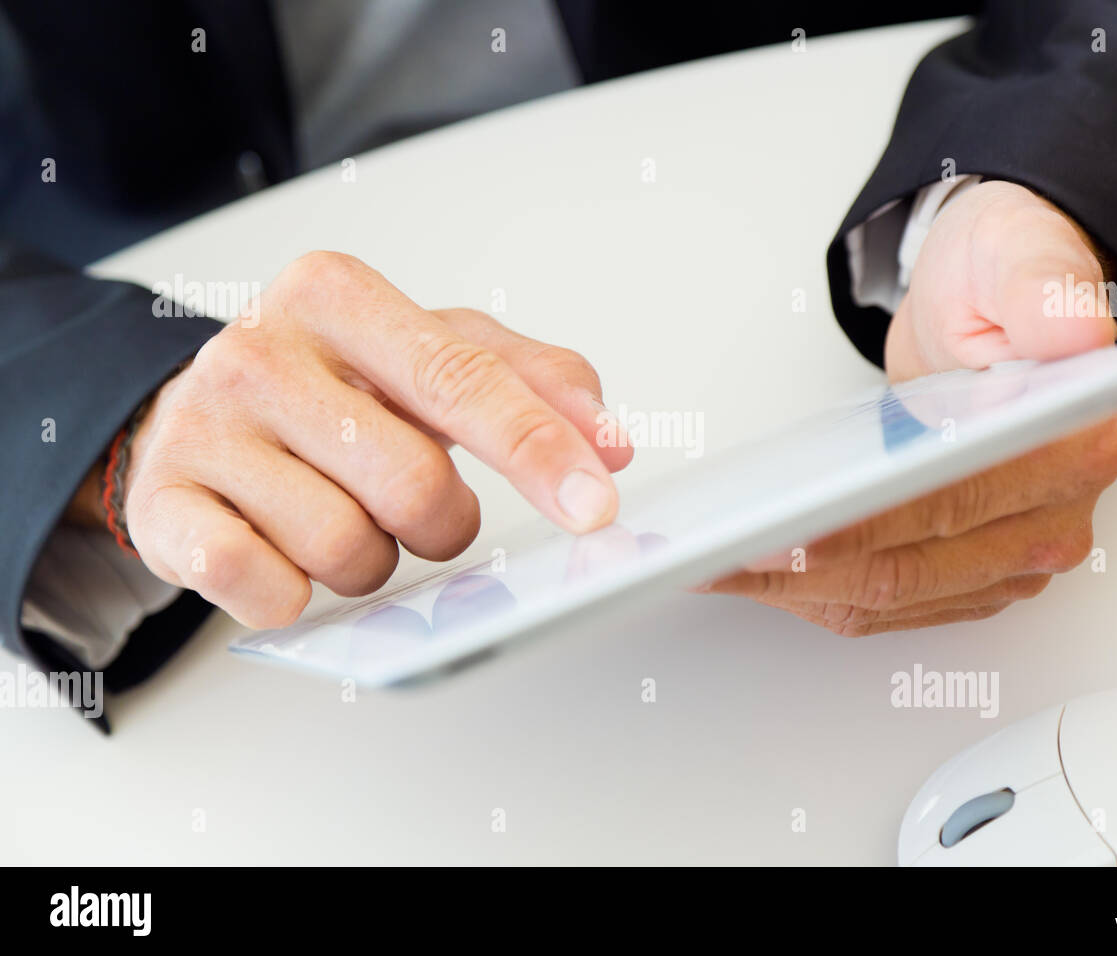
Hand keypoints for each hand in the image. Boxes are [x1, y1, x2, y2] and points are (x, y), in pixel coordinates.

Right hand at [104, 251, 632, 627]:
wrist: (201, 412)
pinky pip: (262, 585)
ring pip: (346, 548)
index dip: (537, 448)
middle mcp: (260, 349)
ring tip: (342, 515)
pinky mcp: (161, 504)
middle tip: (415, 504)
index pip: (461, 380)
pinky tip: (283, 551)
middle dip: (440, 522)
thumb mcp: (436, 353)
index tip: (595, 501)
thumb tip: (611, 444)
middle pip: (413, 485)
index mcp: (338, 296)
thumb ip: (535, 382)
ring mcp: (201, 426)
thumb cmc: (336, 385)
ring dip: (371, 560)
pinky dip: (294, 591)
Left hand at [705, 181, 1116, 634]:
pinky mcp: (962, 576)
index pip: (950, 505)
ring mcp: (1005, 559)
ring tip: (709, 564)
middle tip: (714, 556)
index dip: (860, 527)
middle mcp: (1049, 523)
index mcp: (1073, 450)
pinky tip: (747, 570)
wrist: (987, 314)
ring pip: (882, 598)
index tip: (785, 532)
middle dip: (800, 568)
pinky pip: (877, 604)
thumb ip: (1045, 290)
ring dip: (789, 589)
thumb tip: (1074, 331)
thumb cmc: (996, 284)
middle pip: (906, 570)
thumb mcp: (1015, 254)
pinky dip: (806, 591)